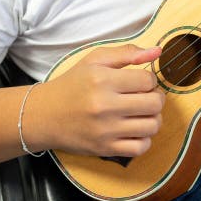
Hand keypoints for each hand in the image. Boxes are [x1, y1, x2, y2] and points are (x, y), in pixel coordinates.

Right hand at [32, 44, 164, 157]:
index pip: (147, 81)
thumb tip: (157, 51)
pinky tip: (135, 130)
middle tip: (147, 96)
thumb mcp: (94, 61)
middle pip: (154, 104)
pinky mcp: (105, 149)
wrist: (43, 115)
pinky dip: (144, 139)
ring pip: (152, 126)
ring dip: (153, 118)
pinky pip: (140, 148)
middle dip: (156, 98)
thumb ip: (126, 53)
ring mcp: (105, 130)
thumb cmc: (72, 85)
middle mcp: (104, 106)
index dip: (150, 80)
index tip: (142, 82)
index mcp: (102, 80)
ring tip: (142, 113)